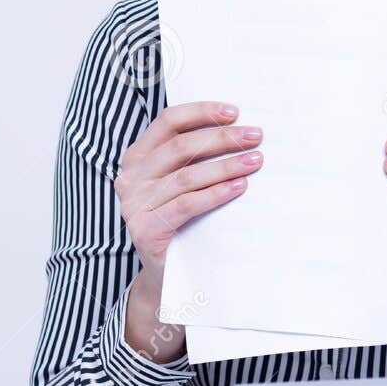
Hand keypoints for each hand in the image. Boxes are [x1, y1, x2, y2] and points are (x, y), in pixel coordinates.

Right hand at [117, 101, 262, 359]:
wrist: (167, 274)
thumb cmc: (180, 220)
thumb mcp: (179, 182)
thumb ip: (192, 156)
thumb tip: (238, 126)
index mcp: (137, 157)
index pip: (168, 121)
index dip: (201, 112)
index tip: (234, 112)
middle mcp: (131, 177)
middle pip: (180, 146)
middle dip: (222, 138)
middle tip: (255, 136)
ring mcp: (135, 205)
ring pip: (186, 176)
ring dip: (225, 165)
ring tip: (255, 161)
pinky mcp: (146, 230)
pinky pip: (185, 205)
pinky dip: (215, 193)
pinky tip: (239, 187)